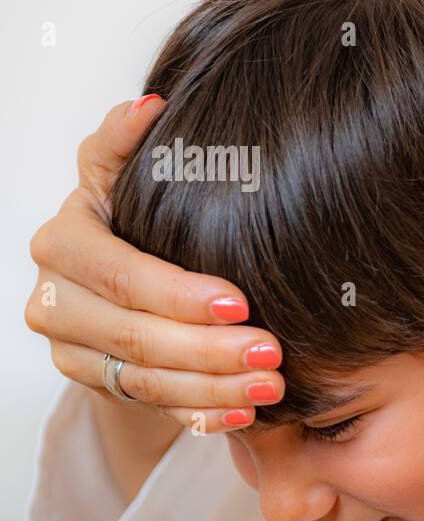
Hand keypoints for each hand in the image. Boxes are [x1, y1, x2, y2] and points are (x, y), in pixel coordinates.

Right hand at [24, 96, 283, 431]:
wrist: (123, 275)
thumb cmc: (139, 214)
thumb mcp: (127, 175)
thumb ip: (128, 145)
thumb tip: (150, 107)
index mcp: (63, 243)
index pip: (124, 277)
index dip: (180, 294)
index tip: (243, 301)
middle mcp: (54, 300)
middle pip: (135, 337)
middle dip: (209, 350)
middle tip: (272, 354)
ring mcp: (71, 350)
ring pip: (144, 380)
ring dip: (213, 388)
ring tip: (272, 385)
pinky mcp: (95, 384)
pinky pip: (151, 408)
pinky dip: (201, 413)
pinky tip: (245, 412)